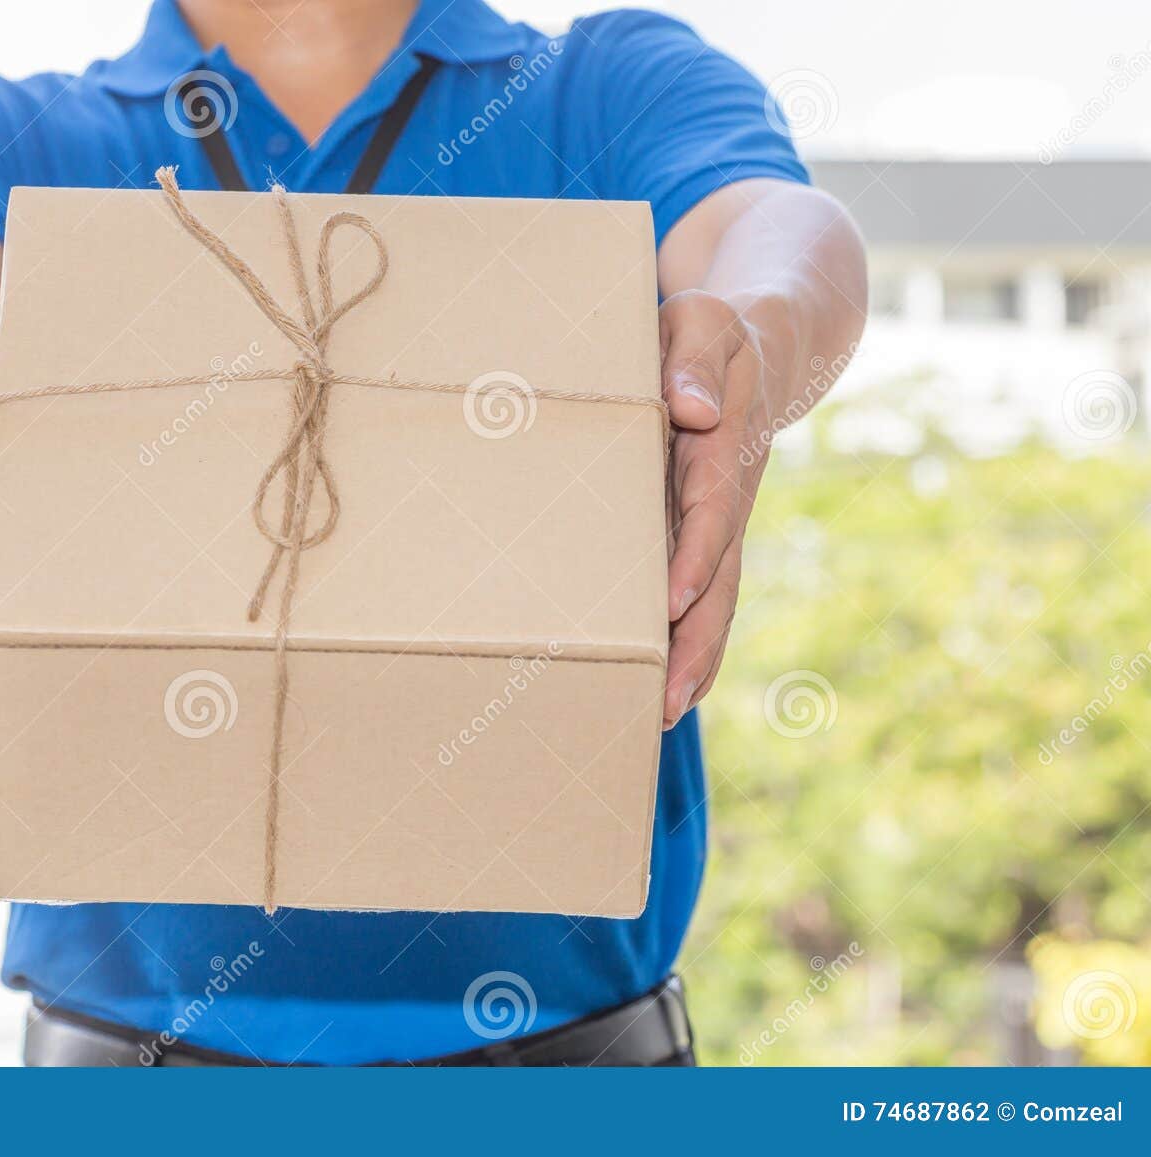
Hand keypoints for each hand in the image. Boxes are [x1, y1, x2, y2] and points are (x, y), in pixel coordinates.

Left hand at [658, 288, 782, 728]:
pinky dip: (692, 640)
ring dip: (695, 656)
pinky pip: (706, 591)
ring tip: (663, 715)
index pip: (712, 502)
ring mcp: (721, 518)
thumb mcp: (702, 319)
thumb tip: (689, 411)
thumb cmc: (713, 329)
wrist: (764, 339)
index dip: (697, 549)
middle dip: (698, 639)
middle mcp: (728, 492)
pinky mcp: (707, 531)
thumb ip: (694, 355)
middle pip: (722, 574)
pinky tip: (667, 688)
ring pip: (717, 597)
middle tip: (668, 700)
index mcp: (723, 442)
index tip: (676, 598)